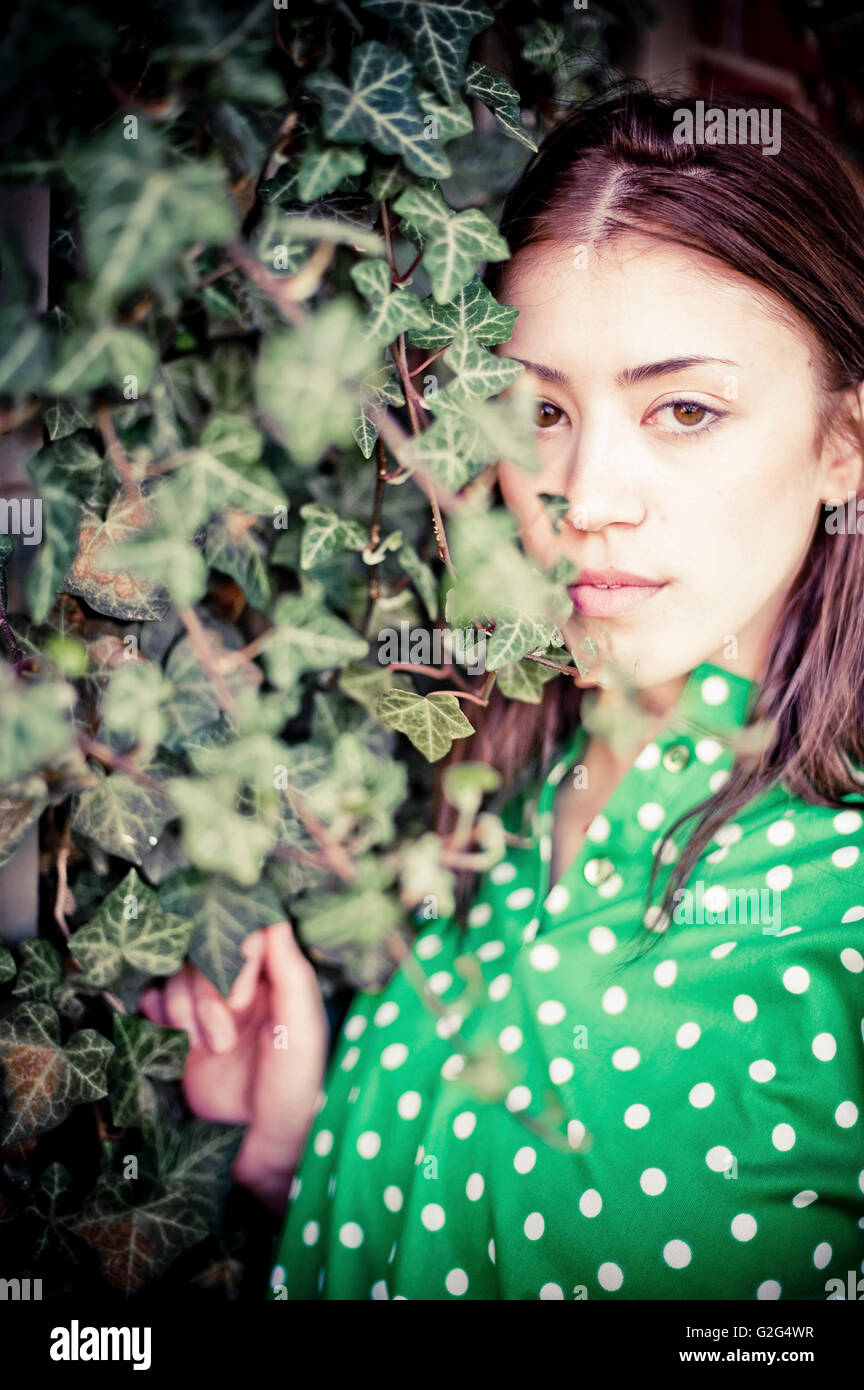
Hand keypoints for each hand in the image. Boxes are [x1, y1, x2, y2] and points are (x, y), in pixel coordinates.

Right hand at [139, 921, 329, 1209]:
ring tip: (206, 1051)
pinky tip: (172, 1038)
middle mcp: (239, 985)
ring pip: (177, 975)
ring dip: (184, 1011)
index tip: (241, 1000)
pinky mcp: (179, 1031)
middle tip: (223, 1042)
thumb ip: (292, 974)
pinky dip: (156, 1013)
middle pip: (203, 953)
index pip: (245, 934)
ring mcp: (207, 1008)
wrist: (258, 1150)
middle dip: (207, 997)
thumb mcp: (303, 1031)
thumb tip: (273, 918)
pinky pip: (154, 1000)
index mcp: (275, 978)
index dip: (234, 960)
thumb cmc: (293, 1089)